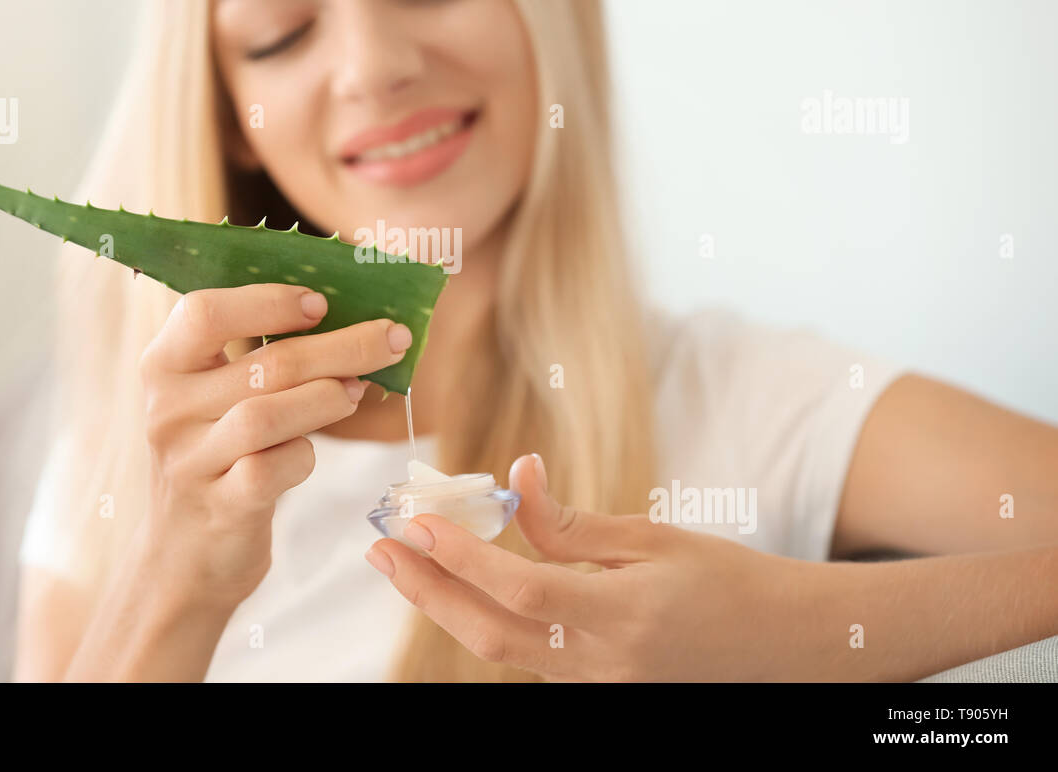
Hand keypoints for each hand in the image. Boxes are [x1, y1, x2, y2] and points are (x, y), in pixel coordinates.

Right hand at [140, 283, 411, 608]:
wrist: (185, 553)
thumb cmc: (218, 456)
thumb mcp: (215, 398)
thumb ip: (258, 359)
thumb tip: (349, 316)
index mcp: (164, 366)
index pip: (203, 312)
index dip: (268, 301)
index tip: (321, 302)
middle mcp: (168, 410)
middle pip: (262, 365)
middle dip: (340, 346)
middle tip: (391, 337)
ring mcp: (191, 462)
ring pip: (266, 415)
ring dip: (327, 397)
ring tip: (360, 389)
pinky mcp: (220, 506)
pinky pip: (273, 469)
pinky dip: (305, 456)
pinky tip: (311, 451)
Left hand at [364, 454, 819, 680]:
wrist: (784, 645)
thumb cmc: (729, 579)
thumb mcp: (654, 537)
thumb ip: (573, 523)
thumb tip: (513, 478)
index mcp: (624, 616)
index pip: (521, 589)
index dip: (463, 557)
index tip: (417, 523)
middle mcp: (603, 662)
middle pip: (491, 634)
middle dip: (427, 592)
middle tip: (382, 549)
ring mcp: (598, 684)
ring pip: (499, 651)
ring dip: (446, 606)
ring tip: (406, 564)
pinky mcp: (596, 687)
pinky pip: (525, 657)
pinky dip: (484, 620)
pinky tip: (461, 588)